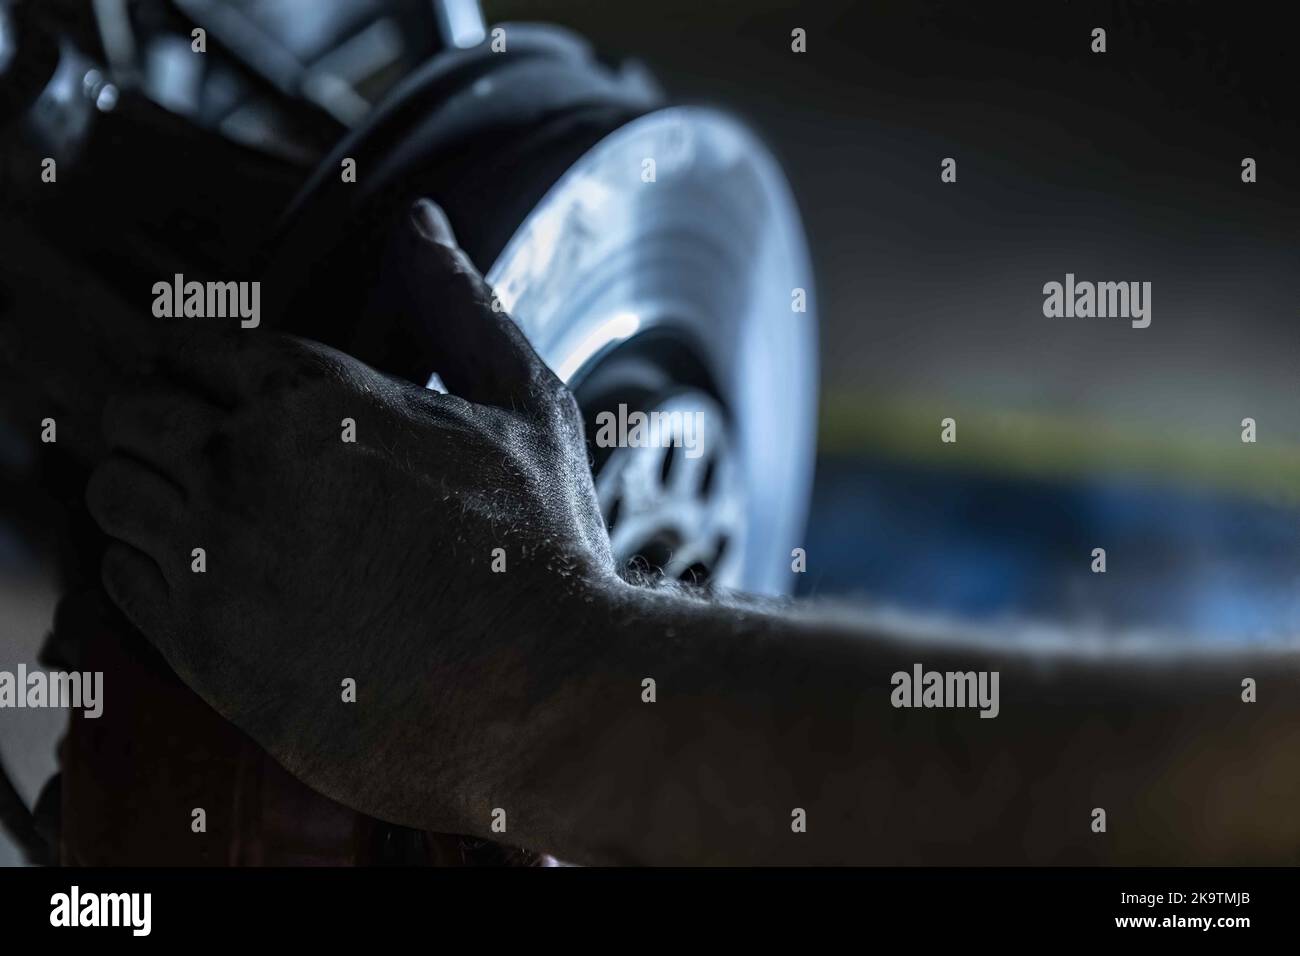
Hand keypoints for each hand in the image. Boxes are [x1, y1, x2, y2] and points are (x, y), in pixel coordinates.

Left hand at [85, 200, 616, 832]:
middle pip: (133, 413)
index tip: (239, 406)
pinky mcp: (203, 646)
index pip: (190, 350)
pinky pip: (121, 580)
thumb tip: (423, 220)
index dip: (210, 375)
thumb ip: (460, 305)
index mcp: (315, 396)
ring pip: (113, 493)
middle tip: (228, 464)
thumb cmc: (542, 551)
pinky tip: (221, 583)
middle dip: (168, 427)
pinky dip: (152, 571)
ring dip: (153, 497)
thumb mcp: (527, 407)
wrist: (540, 698)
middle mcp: (243, 465)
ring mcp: (215, 558)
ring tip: (223, 524)